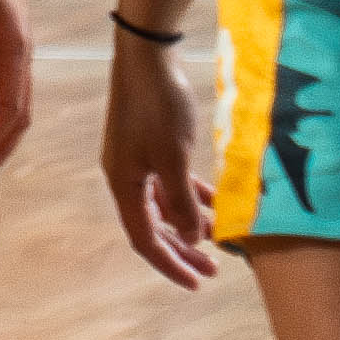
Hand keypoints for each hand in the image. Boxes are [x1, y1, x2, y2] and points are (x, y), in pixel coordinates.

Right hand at [102, 29, 228, 290]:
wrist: (146, 57)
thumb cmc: (159, 106)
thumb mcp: (174, 157)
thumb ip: (182, 201)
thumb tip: (191, 238)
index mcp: (124, 184)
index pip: (144, 238)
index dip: (170, 263)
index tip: (197, 282)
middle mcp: (126, 177)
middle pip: (153, 226)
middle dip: (181, 250)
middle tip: (211, 271)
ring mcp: (137, 161)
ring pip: (162, 206)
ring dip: (187, 224)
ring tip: (215, 240)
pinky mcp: (150, 145)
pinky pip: (169, 183)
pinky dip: (189, 197)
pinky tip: (211, 203)